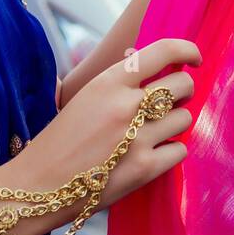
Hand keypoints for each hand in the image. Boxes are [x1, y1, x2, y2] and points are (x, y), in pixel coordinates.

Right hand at [0, 38, 200, 231]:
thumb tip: (148, 60)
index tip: (193, 58)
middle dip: (183, 91)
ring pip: (185, 118)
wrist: (40, 185)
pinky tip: (152, 153)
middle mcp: (126, 105)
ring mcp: (138, 138)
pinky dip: (171, 151)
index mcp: (108, 82)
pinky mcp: (145, 169)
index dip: (187, 49)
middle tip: (173, 100)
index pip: (163, 51)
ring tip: (155, 130)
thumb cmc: (61, 139)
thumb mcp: (85, 97)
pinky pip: (180, 150)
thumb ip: (118, 81)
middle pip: (182, 84)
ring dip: (176, 122)